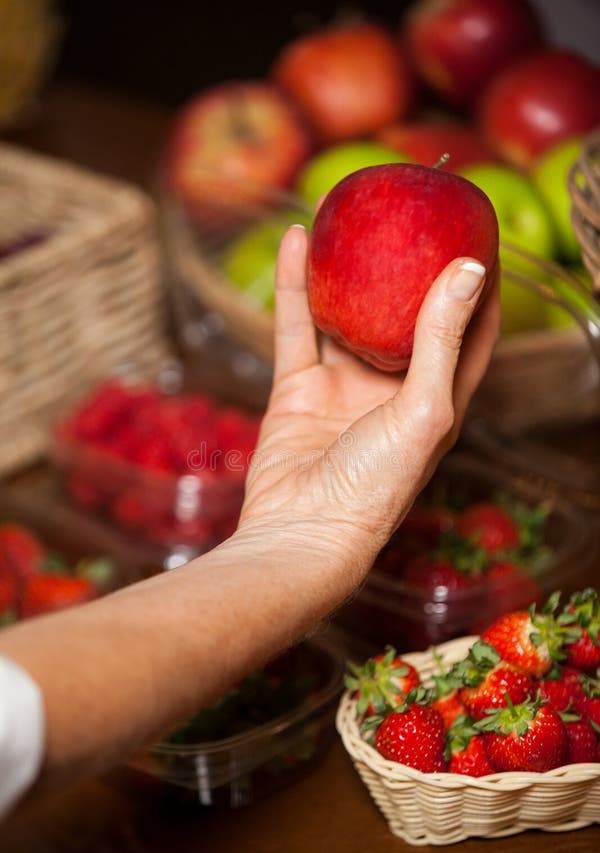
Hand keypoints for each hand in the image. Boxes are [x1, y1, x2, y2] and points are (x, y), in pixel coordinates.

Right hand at [237, 224, 498, 591]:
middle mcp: (394, 390)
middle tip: (412, 212)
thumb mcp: (423, 410)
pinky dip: (295, 286)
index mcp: (439, 400)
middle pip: (406, 315)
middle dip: (409, 266)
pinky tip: (299, 240)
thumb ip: (441, 339)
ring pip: (346, 315)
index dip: (480, 286)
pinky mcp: (298, 389)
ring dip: (348, 270)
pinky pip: (296, 327)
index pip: (470, 333)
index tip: (480, 233)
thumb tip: (470, 268)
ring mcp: (344, 388)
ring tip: (352, 217)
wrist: (301, 532)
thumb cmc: (377, 486)